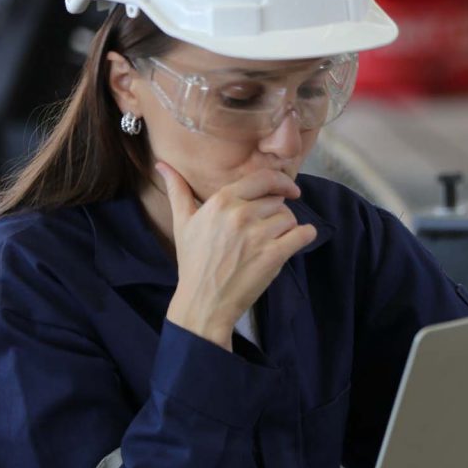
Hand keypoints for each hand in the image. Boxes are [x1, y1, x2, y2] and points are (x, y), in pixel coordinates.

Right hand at [158, 163, 316, 349]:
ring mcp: (258, 235)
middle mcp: (240, 214)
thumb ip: (178, 190)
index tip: (289, 190)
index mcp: (221, 201)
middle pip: (277, 200)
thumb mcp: (182, 223)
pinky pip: (303, 234)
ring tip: (272, 241)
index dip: (280, 182)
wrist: (203, 302)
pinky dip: (305, 236)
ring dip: (287, 228)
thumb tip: (162, 165)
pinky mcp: (273, 256)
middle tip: (264, 230)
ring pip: (290, 217)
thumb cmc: (193, 262)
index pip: (263, 178)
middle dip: (276, 213)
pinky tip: (297, 241)